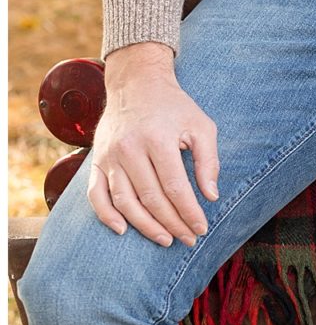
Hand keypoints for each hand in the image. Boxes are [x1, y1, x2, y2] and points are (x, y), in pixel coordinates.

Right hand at [87, 42, 219, 245]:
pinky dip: (106, 215)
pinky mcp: (97, 161)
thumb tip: (211, 195)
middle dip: (171, 223)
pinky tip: (122, 230)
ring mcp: (109, 156)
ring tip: (165, 240)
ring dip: (144, 225)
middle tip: (188, 239)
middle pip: (150, 197)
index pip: (175, 186)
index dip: (189, 211)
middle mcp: (129, 149)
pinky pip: (95, 194)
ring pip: (124, 200)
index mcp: (157, 139)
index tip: (202, 228)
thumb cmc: (175, 107)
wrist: (136, 85)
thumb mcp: (201, 126)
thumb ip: (208, 160)